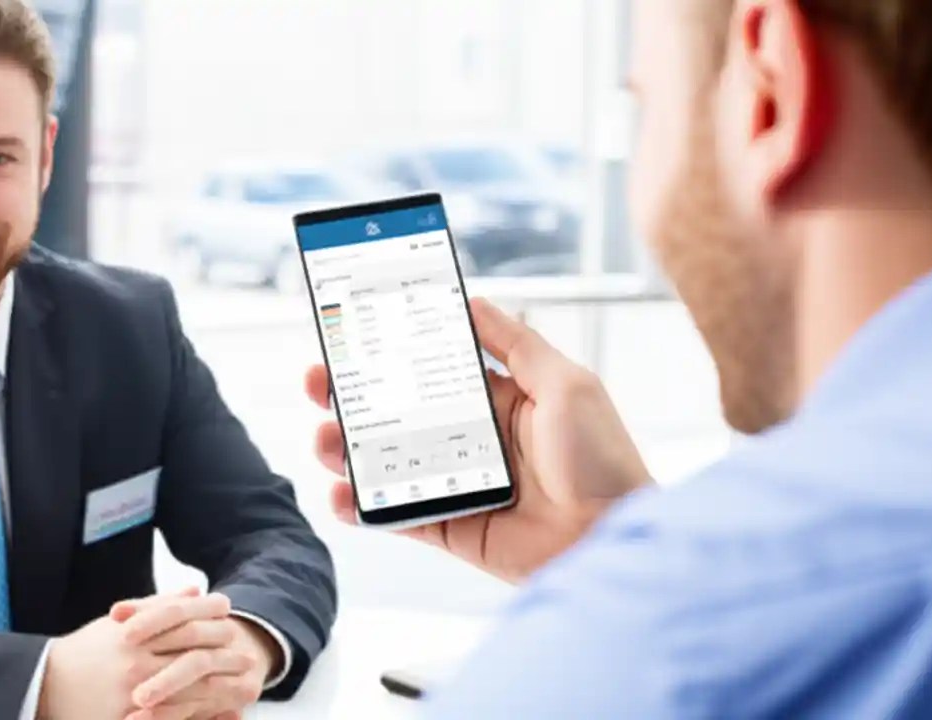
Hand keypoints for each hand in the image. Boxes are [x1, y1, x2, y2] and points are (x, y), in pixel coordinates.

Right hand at [36, 589, 247, 719]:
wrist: (44, 688)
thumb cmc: (85, 652)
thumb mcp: (118, 623)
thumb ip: (158, 606)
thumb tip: (195, 590)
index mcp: (132, 634)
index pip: (182, 620)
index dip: (210, 615)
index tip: (230, 612)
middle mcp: (135, 662)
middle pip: (192, 654)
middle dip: (224, 653)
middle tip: (248, 654)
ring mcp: (134, 693)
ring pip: (189, 688)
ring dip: (222, 685)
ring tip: (245, 682)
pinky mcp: (130, 719)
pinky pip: (174, 717)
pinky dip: (201, 714)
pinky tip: (221, 711)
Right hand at [305, 298, 651, 582]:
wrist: (613, 538)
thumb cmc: (603, 460)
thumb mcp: (566, 382)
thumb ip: (515, 344)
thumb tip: (472, 301)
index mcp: (499, 401)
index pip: (431, 369)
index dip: (391, 352)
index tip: (354, 332)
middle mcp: (472, 440)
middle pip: (396, 413)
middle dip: (353, 396)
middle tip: (318, 379)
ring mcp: (456, 484)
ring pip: (386, 462)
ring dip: (346, 449)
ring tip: (324, 438)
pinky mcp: (450, 527)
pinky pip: (396, 515)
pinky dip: (362, 507)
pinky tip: (339, 493)